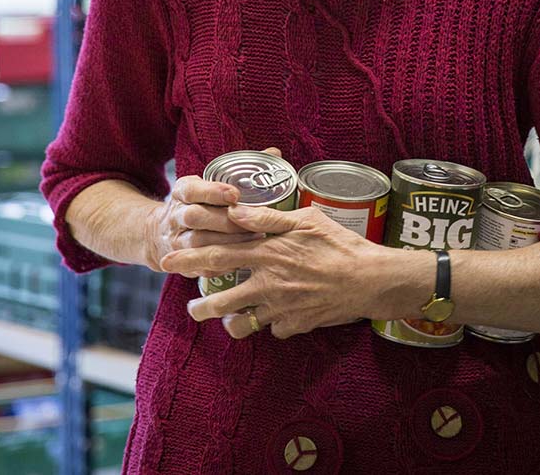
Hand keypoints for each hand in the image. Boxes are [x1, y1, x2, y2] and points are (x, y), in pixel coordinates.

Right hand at [144, 147, 281, 272]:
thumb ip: (239, 172)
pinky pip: (200, 266)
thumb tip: (274, 152)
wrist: (160, 233)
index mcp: (182, 191)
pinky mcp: (182, 263)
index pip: (193, 189)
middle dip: (226, 220)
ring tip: (255, 239)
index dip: (213, 192)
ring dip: (227, 242)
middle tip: (254, 221)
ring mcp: (175, 240)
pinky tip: (242, 259)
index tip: (235, 194)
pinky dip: (221, 264)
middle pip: (195, 217)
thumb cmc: (198, 205)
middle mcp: (175, 215)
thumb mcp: (207, 183)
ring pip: (198, 243)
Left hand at [167, 202, 384, 340]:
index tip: (168, 261)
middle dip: (200, 303)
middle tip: (190, 306)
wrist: (372, 280)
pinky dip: (271, 324)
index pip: (218, 255)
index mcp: (268, 253)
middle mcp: (269, 283)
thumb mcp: (307, 219)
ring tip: (222, 319)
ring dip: (228, 322)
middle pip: (223, 297)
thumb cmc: (342, 244)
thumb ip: (268, 218)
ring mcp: (281, 307)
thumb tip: (236, 211)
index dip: (190, 258)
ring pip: (243, 322)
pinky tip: (274, 318)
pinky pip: (274, 329)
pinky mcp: (296, 325)